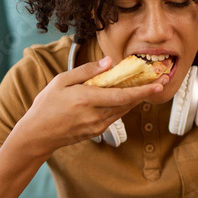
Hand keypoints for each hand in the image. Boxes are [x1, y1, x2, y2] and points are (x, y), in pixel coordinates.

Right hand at [14, 56, 166, 155]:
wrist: (38, 135)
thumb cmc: (46, 105)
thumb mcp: (61, 81)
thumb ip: (86, 71)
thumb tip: (109, 62)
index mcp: (87, 99)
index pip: (121, 95)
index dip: (142, 90)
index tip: (158, 84)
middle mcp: (95, 115)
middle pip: (127, 103)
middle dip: (145, 92)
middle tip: (160, 80)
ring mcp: (97, 125)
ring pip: (123, 110)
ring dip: (135, 99)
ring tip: (147, 86)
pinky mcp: (96, 131)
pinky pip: (115, 116)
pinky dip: (122, 105)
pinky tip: (125, 96)